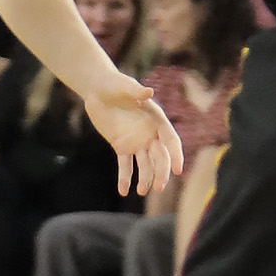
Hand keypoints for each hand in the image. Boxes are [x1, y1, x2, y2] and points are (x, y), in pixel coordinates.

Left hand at [81, 72, 183, 196]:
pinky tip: (124, 191)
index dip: (175, 155)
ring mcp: (136, 141)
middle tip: (158, 188)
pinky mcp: (121, 146)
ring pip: (145, 164)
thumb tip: (148, 92)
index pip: (171, 140)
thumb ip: (136, 90)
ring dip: (145, 178)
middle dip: (161, 172)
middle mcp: (149, 133)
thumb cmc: (114, 84)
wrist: (97, 90)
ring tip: (141, 191)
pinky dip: (125, 178)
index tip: (177, 170)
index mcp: (156, 119)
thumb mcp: (124, 85)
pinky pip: (125, 165)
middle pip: (160, 157)